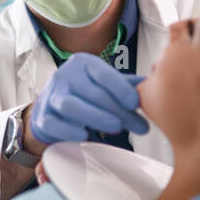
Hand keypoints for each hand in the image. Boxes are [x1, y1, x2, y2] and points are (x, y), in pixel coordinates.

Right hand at [28, 52, 148, 144]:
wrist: (50, 108)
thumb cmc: (83, 94)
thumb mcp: (104, 84)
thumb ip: (128, 85)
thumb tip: (157, 83)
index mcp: (82, 64)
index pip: (103, 74)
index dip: (120, 88)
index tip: (136, 103)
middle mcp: (63, 76)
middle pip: (92, 93)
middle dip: (118, 110)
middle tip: (139, 126)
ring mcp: (50, 96)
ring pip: (71, 105)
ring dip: (96, 117)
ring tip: (117, 128)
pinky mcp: (42, 118)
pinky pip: (54, 124)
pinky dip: (69, 130)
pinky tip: (85, 135)